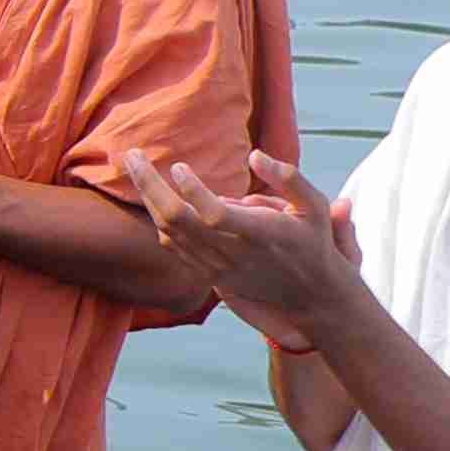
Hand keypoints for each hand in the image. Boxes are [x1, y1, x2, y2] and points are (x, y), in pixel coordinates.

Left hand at [126, 146, 364, 352]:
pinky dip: (158, 218)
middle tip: (133, 155)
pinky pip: (172, 245)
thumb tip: (255, 155)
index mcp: (260, 234)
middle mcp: (233, 253)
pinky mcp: (207, 272)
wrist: (309, 295)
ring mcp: (216, 266)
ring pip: (168, 232)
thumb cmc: (314, 243)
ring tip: (137, 166)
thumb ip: (289, 178)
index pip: (214, 215)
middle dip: (149, 185)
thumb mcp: (316, 207)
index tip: (178, 166)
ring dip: (148, 198)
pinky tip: (152, 195)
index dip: (192, 191)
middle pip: (177, 221)